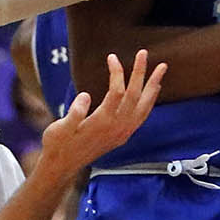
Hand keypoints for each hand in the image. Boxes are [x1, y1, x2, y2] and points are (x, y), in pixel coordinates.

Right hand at [37, 51, 164, 181]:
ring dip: (153, 86)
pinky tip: (152, 92)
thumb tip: (84, 96)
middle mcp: (116, 127)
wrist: (62, 166)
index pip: (117, 92)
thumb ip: (73, 114)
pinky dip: (149, 101)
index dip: (116, 73)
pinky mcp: (122, 136)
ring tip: (161, 69)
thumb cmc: (58, 145)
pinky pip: (141, 116)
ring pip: (143, 106)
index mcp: (102, 122)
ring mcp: (122, 132)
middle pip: (134, 96)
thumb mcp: (59, 129)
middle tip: (144, 53)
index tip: (111, 57)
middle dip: (140, 73)